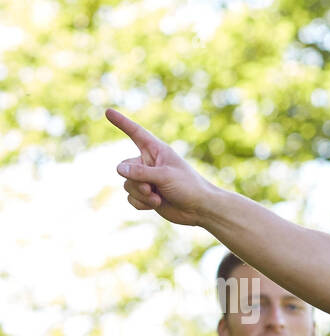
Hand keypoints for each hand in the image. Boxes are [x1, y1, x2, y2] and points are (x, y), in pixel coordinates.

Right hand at [106, 108, 215, 226]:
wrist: (201, 209)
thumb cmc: (189, 187)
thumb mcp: (164, 176)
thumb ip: (140, 172)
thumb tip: (119, 169)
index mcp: (156, 150)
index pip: (135, 133)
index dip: (122, 123)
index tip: (108, 112)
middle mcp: (149, 163)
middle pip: (125, 168)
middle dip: (135, 180)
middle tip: (150, 188)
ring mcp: (147, 180)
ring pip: (127, 185)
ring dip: (140, 194)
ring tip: (157, 198)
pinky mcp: (147, 195)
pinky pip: (132, 198)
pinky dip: (141, 203)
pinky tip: (156, 204)